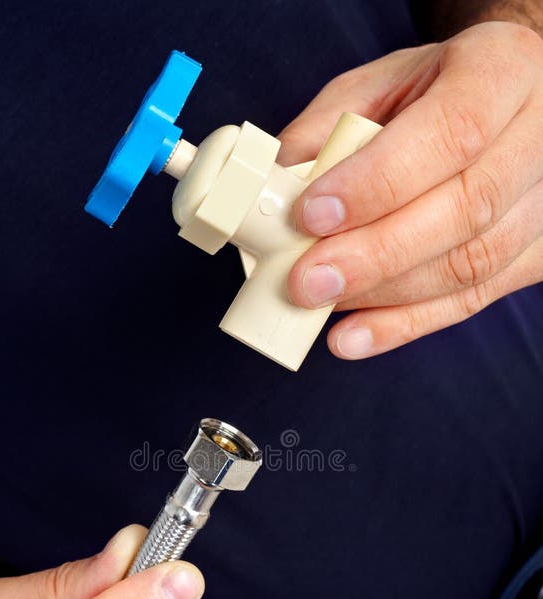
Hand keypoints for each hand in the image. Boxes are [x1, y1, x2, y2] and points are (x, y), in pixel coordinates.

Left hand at [282, 22, 542, 358]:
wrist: (504, 103)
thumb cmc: (435, 92)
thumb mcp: (379, 86)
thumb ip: (327, 131)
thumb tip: (271, 190)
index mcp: (502, 71)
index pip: (452, 131)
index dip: (379, 181)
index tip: (311, 214)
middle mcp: (539, 137)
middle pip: (468, 209)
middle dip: (377, 254)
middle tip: (307, 280)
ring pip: (474, 266)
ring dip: (386, 296)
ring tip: (321, 304)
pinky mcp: (536, 256)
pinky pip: (471, 302)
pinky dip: (404, 325)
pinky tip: (354, 337)